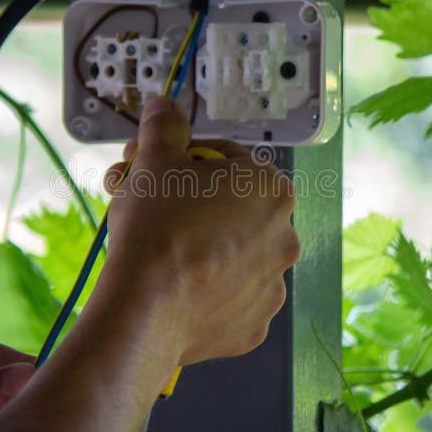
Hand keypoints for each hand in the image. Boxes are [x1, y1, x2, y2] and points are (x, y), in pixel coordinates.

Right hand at [103, 97, 300, 364]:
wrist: (145, 308)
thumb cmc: (156, 225)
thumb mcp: (155, 158)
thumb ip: (165, 125)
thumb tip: (166, 106)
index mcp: (271, 188)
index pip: (226, 159)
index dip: (184, 157)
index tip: (157, 167)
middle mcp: (285, 236)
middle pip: (229, 208)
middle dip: (189, 201)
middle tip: (149, 205)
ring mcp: (272, 286)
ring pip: (230, 253)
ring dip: (199, 244)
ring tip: (157, 248)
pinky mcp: (253, 326)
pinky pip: (228, 296)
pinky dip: (204, 288)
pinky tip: (173, 285)